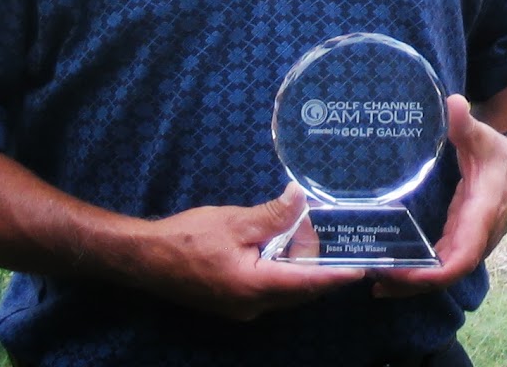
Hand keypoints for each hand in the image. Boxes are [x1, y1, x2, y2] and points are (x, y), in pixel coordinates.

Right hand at [131, 183, 362, 318]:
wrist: (144, 259)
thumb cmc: (187, 239)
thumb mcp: (235, 220)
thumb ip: (273, 214)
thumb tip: (302, 198)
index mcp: (255, 288)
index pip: (307, 284)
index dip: (336, 275)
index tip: (362, 270)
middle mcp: (252, 306)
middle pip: (298, 287)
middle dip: (312, 259)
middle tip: (312, 225)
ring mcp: (241, 308)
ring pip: (283, 288)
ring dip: (294, 262)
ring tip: (294, 229)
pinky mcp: (232, 301)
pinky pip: (268, 287)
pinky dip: (278, 267)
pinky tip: (275, 243)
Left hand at [371, 95, 506, 298]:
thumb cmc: (500, 155)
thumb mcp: (483, 138)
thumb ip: (466, 124)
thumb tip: (453, 102)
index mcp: (481, 216)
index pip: (462, 257)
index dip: (436, 272)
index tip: (407, 273)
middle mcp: (476, 237)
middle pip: (445, 274)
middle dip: (412, 282)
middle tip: (375, 277)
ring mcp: (468, 244)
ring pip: (441, 275)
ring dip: (410, 283)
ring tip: (374, 280)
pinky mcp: (460, 243)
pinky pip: (439, 266)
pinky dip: (417, 274)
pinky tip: (389, 275)